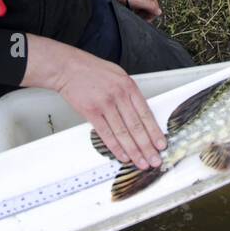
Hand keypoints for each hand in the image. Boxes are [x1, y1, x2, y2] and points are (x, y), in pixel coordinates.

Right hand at [22, 34, 165, 168]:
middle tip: (155, 160)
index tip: (161, 144)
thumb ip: (130, 94)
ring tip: (141, 162)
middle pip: (136, 126)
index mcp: (129, 86)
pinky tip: (123, 156)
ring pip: (123, 133)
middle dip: (147, 147)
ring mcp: (105, 104)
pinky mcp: (91, 112)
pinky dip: (116, 147)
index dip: (155, 132)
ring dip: (134, 151)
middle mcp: (119, 95)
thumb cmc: (92, 71)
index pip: (146, 114)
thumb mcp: (118, 75)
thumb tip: (141, 114)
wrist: (69, 68)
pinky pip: (106, 134)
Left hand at [88, 0, 161, 21]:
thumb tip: (159, 12)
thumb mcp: (137, 1)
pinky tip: (126, 8)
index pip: (155, 7)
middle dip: (144, 14)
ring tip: (129, 12)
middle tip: (134, 17)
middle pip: (149, 6)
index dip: (150, 16)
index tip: (141, 20)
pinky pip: (135, 3)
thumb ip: (149, 6)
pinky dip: (132, 7)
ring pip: (142, 5)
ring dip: (137, 11)